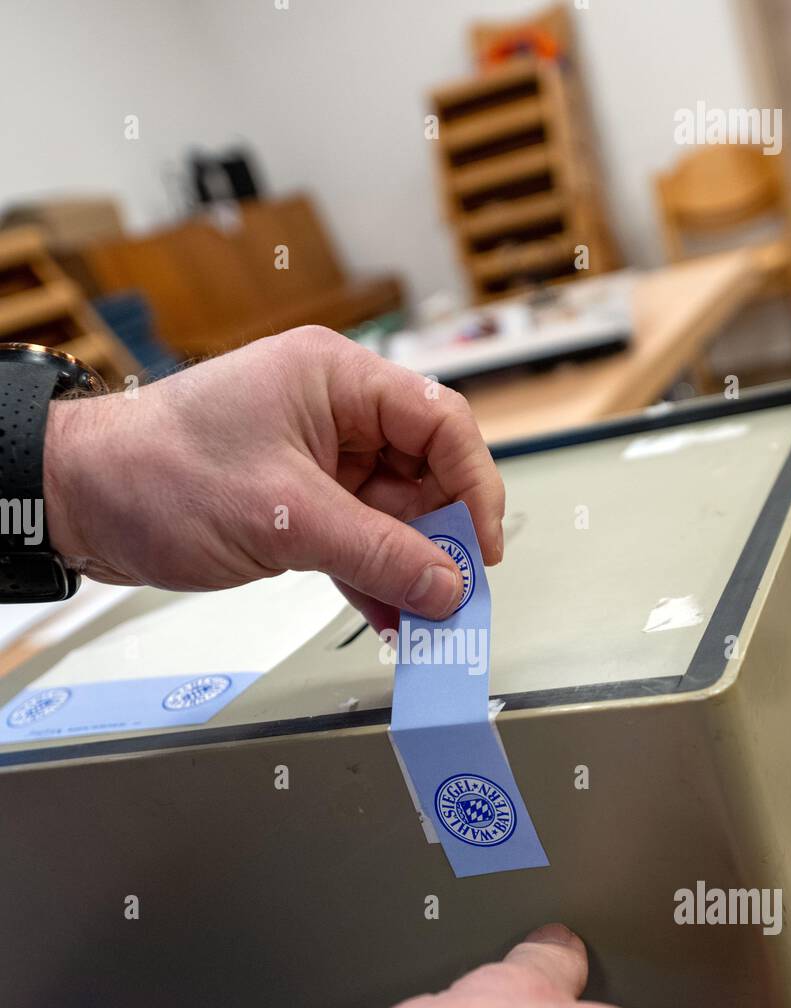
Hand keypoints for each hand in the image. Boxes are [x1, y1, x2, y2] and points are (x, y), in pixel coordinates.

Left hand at [44, 326, 504, 627]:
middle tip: (456, 594)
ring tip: (427, 620)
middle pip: (424, 472)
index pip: (439, 422)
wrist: (82, 499)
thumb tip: (447, 584)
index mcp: (337, 379)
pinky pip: (357, 540)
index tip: (483, 547)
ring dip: (410, 568)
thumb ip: (375, 552)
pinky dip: (374, 578)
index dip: (474, 485)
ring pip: (393, 514)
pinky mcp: (298, 502)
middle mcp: (334, 413)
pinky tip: (392, 618)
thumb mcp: (283, 516)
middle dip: (443, 537)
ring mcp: (317, 459)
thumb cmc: (159, 473)